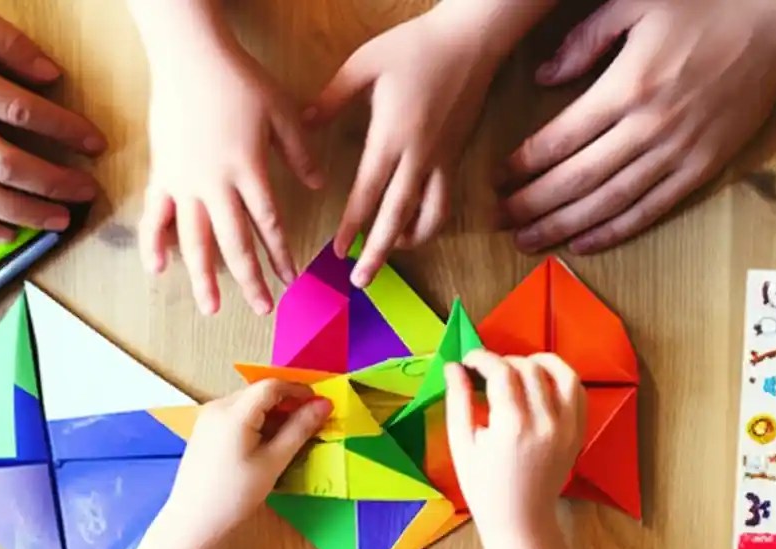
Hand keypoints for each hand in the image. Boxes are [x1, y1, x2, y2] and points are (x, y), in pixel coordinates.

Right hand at [138, 23, 322, 315]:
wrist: (189, 57)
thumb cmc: (239, 80)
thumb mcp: (282, 111)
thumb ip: (301, 151)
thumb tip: (319, 184)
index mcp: (248, 169)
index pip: (268, 223)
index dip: (281, 254)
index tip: (291, 277)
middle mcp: (214, 183)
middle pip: (234, 243)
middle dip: (250, 279)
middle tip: (262, 308)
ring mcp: (184, 182)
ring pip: (194, 240)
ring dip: (203, 277)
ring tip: (212, 307)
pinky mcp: (162, 175)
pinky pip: (156, 216)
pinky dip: (155, 243)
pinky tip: (158, 270)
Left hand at [160, 381, 331, 548]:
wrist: (194, 522)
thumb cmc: (236, 495)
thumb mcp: (273, 462)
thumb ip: (299, 429)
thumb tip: (324, 404)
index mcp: (233, 412)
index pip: (271, 386)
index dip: (299, 390)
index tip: (321, 403)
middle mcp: (217, 407)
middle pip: (259, 393)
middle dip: (287, 403)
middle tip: (310, 422)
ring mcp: (207, 418)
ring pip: (248, 404)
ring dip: (272, 414)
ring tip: (291, 437)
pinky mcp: (204, 430)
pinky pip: (236, 416)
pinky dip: (256, 422)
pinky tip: (267, 444)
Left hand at [308, 1, 507, 287]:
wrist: (470, 40)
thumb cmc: (415, 47)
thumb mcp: (363, 65)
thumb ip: (331, 99)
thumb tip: (305, 123)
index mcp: (392, 136)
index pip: (368, 194)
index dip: (351, 227)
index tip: (337, 252)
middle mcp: (419, 156)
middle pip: (398, 218)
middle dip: (378, 253)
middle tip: (362, 281)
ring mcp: (442, 159)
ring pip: (430, 216)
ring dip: (409, 241)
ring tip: (390, 252)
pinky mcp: (457, 156)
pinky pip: (446, 201)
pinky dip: (430, 221)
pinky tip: (414, 225)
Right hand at [444, 351, 585, 537]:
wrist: (520, 519)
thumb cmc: (483, 486)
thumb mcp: (461, 444)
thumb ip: (458, 401)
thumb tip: (453, 366)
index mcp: (511, 427)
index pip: (501, 372)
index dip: (482, 358)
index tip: (468, 361)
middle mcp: (544, 423)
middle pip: (528, 368)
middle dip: (504, 360)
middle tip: (487, 371)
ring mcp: (567, 427)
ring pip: (561, 372)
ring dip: (539, 361)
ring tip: (520, 366)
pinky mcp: (578, 432)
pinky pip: (577, 391)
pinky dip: (561, 378)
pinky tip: (542, 382)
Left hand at [500, 0, 775, 253]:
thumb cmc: (706, 2)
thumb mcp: (635, 3)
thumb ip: (584, 41)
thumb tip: (542, 78)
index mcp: (629, 86)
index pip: (561, 139)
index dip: (523, 164)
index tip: (496, 179)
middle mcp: (652, 126)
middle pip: (578, 179)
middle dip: (533, 204)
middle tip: (499, 221)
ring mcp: (681, 150)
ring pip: (611, 201)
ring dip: (565, 226)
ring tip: (529, 240)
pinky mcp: (706, 165)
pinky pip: (653, 207)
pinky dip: (616, 230)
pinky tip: (584, 242)